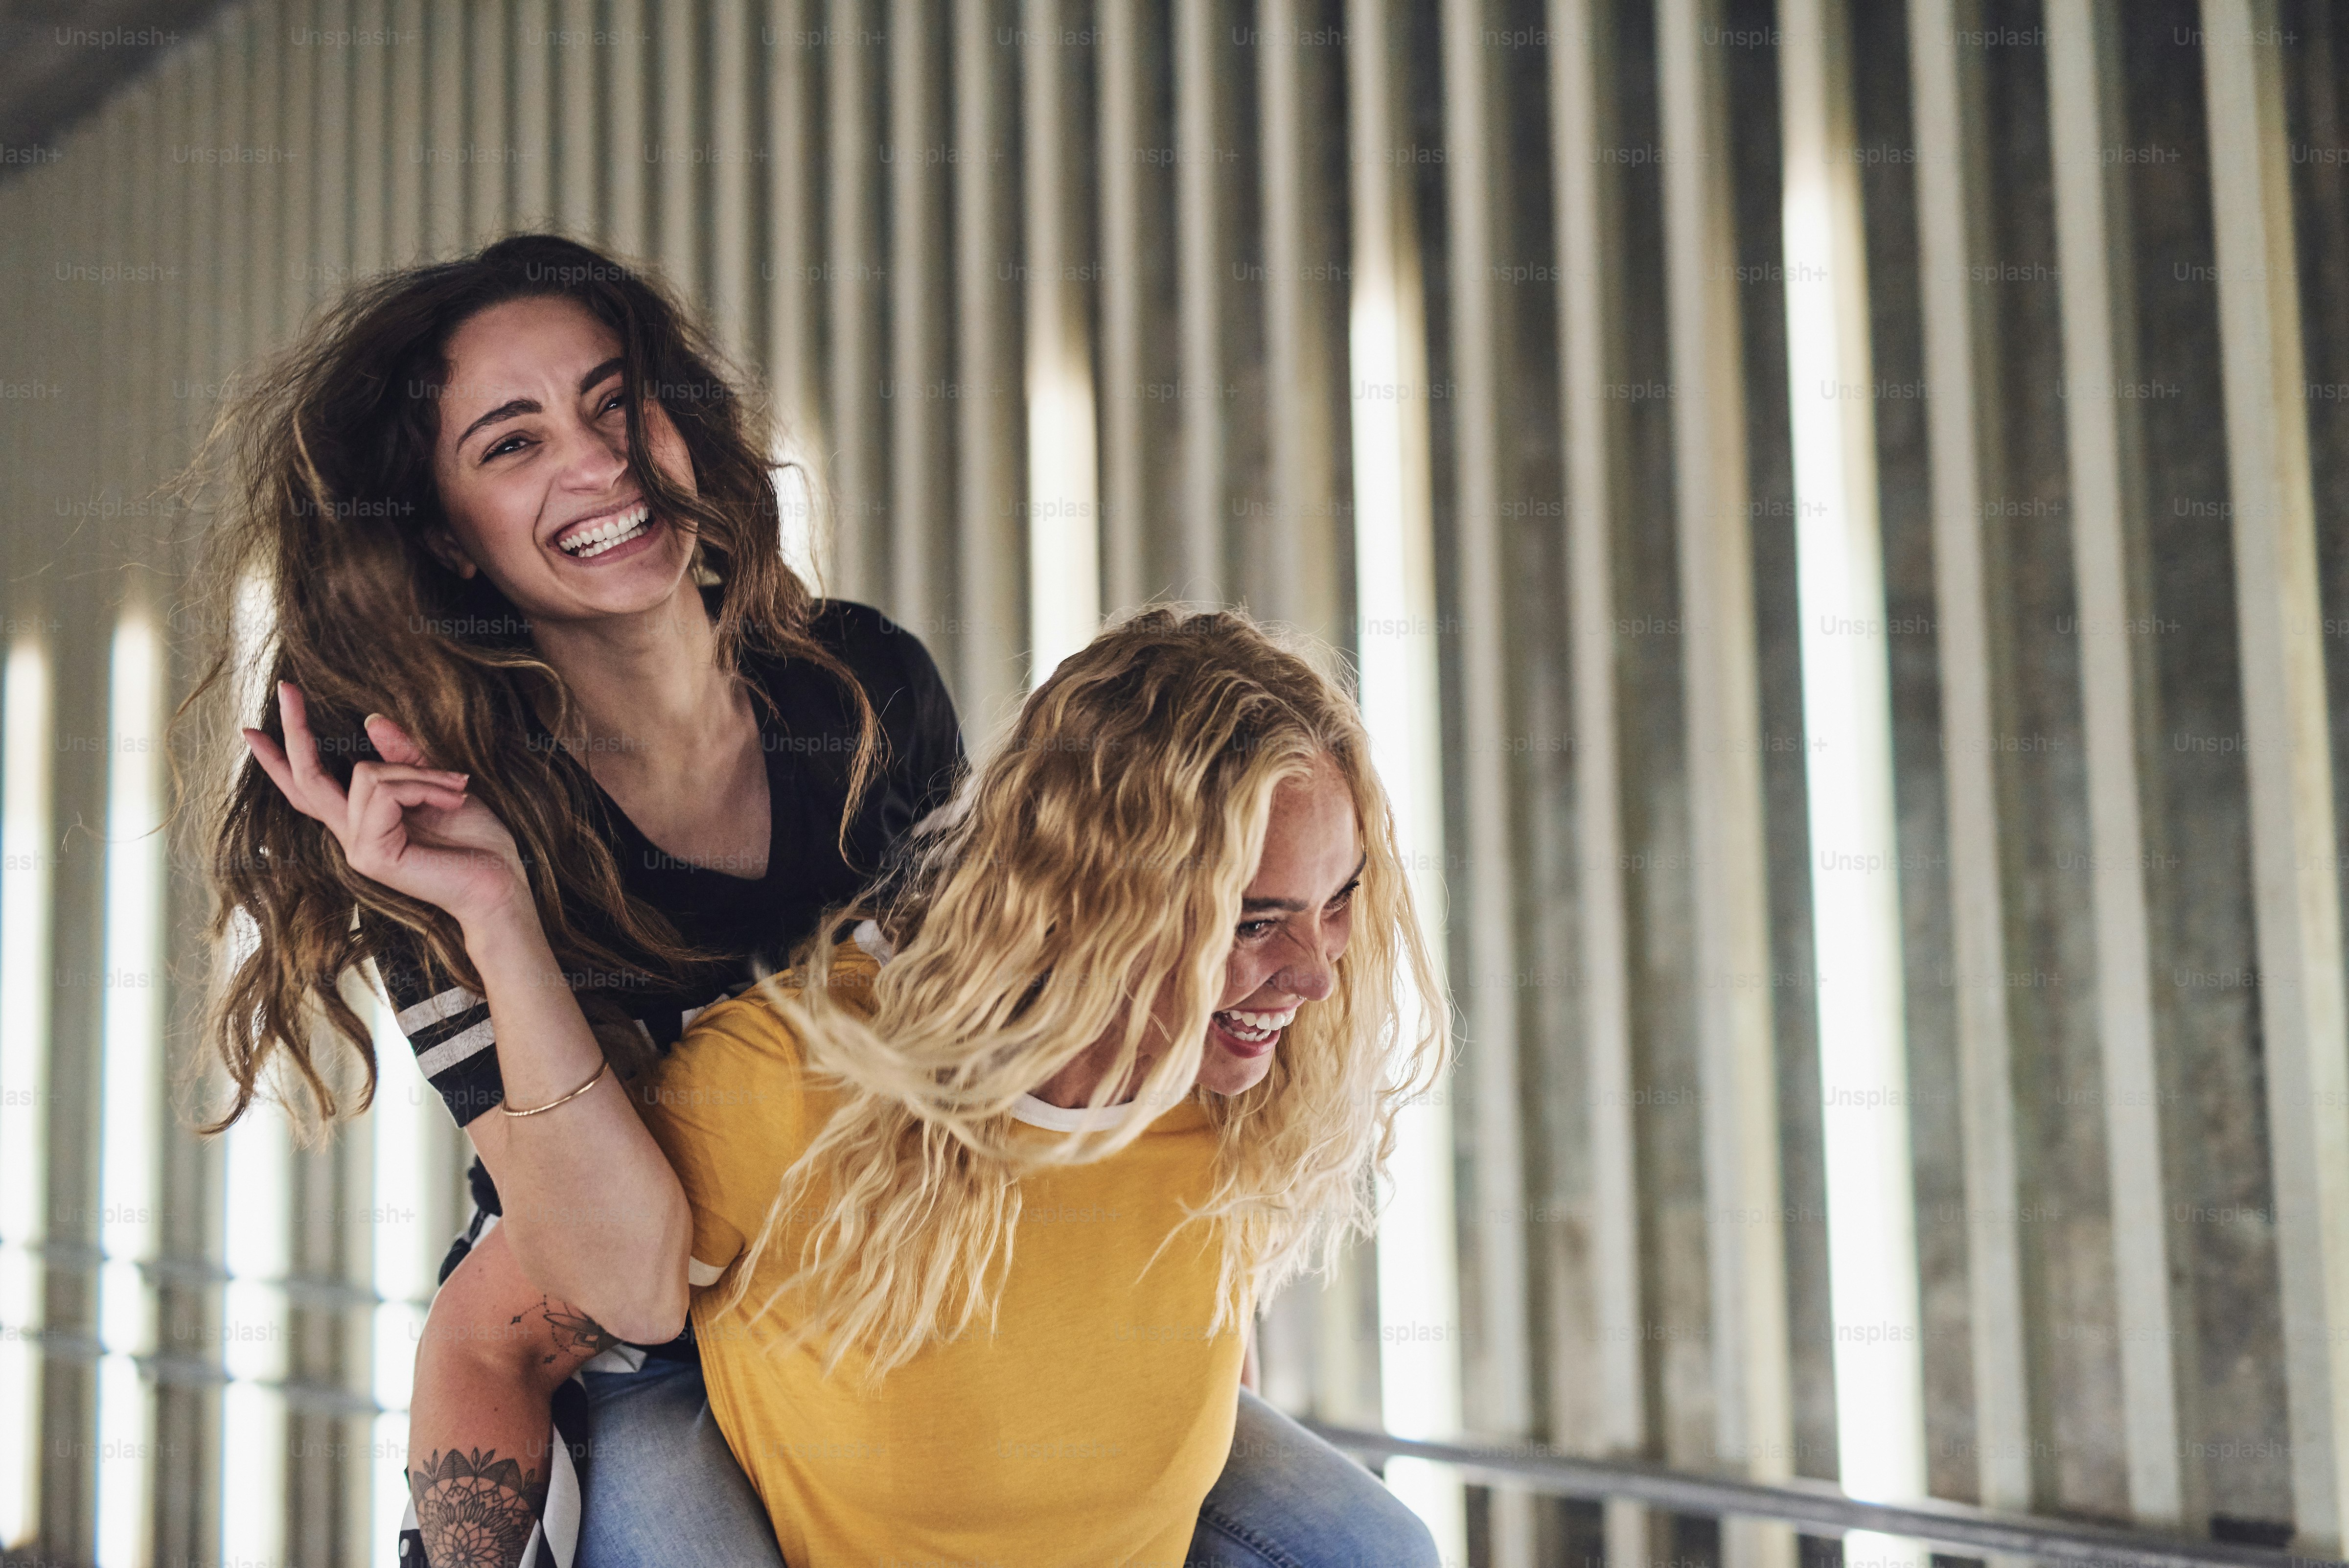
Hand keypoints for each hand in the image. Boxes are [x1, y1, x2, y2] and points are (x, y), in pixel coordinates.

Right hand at [244, 682, 530, 932]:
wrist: (500, 886)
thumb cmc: (475, 843)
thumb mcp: (438, 787)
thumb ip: (404, 758)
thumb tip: (371, 720)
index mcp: (364, 822)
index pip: (308, 788)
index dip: (280, 757)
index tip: (252, 728)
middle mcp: (353, 836)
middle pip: (306, 778)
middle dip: (296, 729)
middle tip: (287, 687)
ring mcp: (359, 847)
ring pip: (367, 775)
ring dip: (420, 773)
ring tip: (456, 790)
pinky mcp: (373, 853)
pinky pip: (385, 791)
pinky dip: (424, 785)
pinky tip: (453, 801)